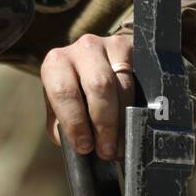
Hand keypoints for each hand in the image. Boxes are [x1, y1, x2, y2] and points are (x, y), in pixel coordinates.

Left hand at [41, 33, 134, 160]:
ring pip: (123, 86)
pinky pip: (139, 81)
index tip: (85, 146)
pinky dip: (138, 109)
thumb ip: (63, 126)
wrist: (97, 63)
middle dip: (104, 124)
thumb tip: (78, 145)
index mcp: (56, 63)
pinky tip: (134, 127)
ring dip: (122, 122)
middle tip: (106, 150)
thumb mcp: (61, 107)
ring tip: (120, 146)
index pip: (64, 92)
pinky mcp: (134, 48)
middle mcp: (83, 48)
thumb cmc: (75, 92)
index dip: (75, 122)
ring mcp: (111, 45)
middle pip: (98, 86)